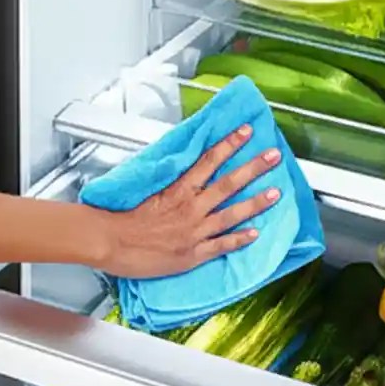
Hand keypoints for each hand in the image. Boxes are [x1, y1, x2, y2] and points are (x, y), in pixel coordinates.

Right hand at [96, 124, 282, 278]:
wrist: (109, 241)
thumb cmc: (122, 217)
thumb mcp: (148, 190)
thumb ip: (170, 181)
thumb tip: (186, 168)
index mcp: (178, 189)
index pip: (209, 160)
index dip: (230, 144)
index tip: (246, 131)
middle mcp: (191, 207)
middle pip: (228, 183)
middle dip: (253, 167)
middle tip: (273, 155)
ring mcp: (194, 231)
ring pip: (231, 213)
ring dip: (255, 202)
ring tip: (275, 192)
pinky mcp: (192, 253)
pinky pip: (221, 245)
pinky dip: (239, 239)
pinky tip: (255, 234)